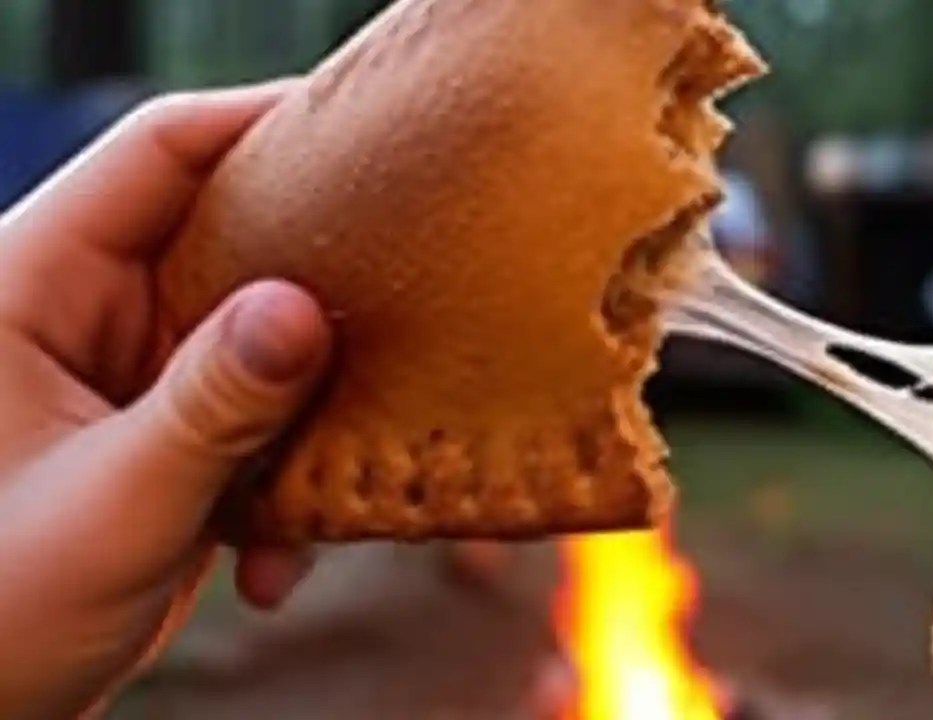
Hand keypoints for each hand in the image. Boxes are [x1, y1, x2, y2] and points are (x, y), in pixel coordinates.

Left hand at [0, 81, 331, 718]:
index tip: (370, 134)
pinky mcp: (168, 428)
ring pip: (258, 334)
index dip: (264, 124)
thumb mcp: (108, 508)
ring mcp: (131, 370)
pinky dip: (285, 476)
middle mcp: (84, 309)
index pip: (159, 153)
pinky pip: (257, 411)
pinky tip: (271, 559)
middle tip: (406, 301)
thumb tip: (301, 311)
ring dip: (308, 407)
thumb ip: (208, 408)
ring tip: (328, 475)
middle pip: (228, 236)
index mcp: (31, 281)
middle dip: (315, 283)